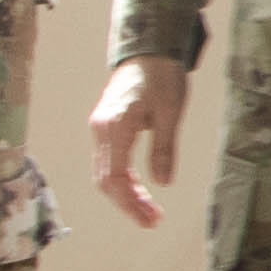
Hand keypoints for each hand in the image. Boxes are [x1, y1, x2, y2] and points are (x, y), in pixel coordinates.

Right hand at [93, 57, 192, 231]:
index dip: (130, 202)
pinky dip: (123, 179)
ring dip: (126, 194)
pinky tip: (141, 189)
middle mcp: (100, 130)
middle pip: (105, 180)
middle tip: (153, 221)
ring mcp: (100, 129)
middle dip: (128, 204)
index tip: (149, 218)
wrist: (148, 49)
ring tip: (151, 211)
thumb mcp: (170, 112)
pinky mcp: (105, 127)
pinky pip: (109, 162)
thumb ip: (164, 148)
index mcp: (114, 127)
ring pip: (105, 174)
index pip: (113, 178)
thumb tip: (163, 183)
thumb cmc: (162, 76)